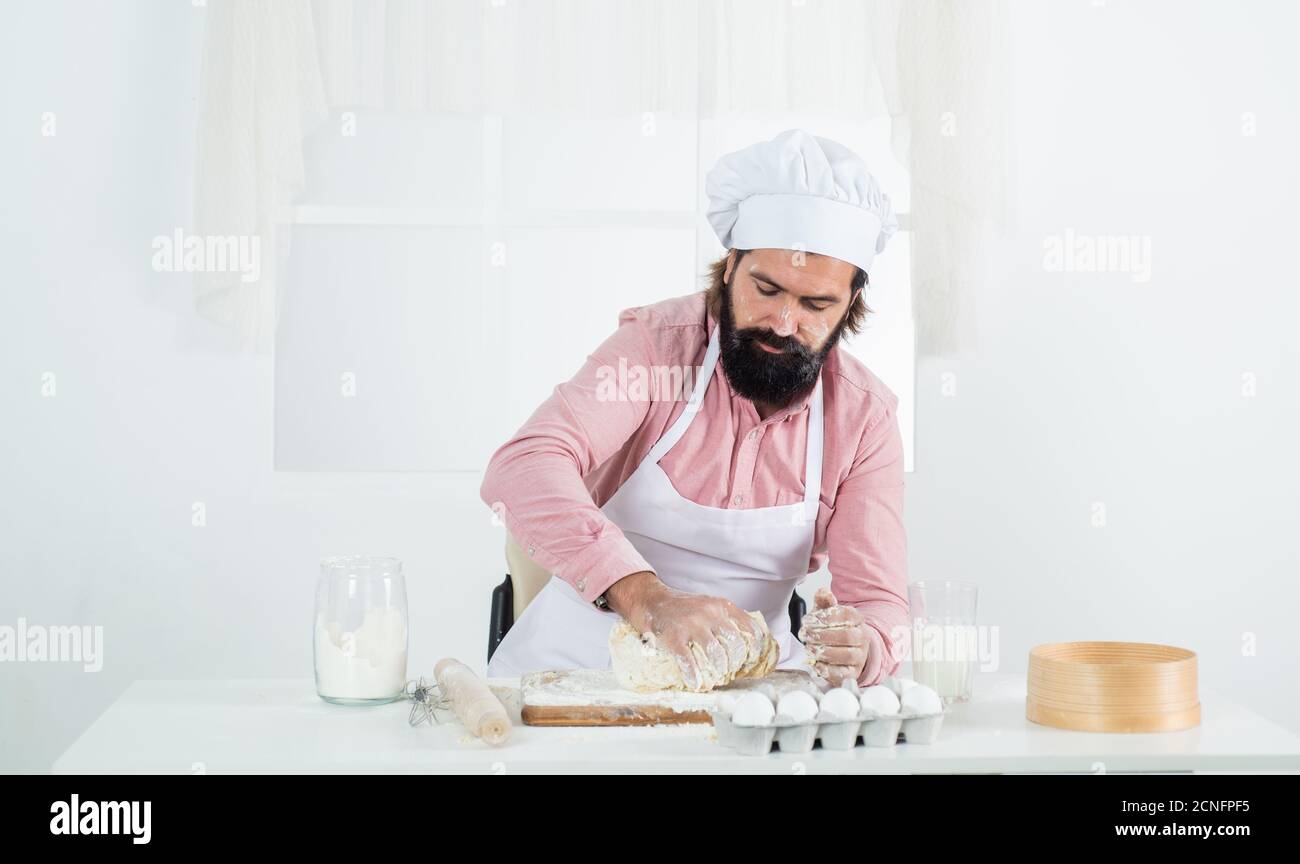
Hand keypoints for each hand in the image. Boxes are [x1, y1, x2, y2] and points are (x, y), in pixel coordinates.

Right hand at [605, 572, 765, 689]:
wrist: (651, 600)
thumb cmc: (682, 607)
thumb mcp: (708, 604)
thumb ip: (724, 618)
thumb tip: (745, 642)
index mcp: (720, 605)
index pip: (748, 625)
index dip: (755, 645)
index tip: (753, 657)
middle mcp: (709, 613)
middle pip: (734, 643)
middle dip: (735, 661)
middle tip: (730, 669)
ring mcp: (691, 625)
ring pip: (716, 653)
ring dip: (719, 668)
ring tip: (717, 676)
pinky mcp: (674, 637)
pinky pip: (688, 660)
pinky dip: (693, 674)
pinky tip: (695, 683)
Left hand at [800, 587, 869, 686]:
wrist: (849, 650)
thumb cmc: (835, 629)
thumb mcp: (828, 613)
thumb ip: (824, 602)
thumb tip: (823, 591)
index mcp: (857, 619)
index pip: (846, 615)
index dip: (826, 617)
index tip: (808, 620)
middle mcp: (862, 637)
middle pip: (846, 636)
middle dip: (822, 635)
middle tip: (804, 634)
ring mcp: (860, 656)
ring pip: (846, 655)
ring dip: (824, 652)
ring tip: (809, 648)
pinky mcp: (853, 673)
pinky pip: (842, 673)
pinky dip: (827, 670)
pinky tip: (816, 664)